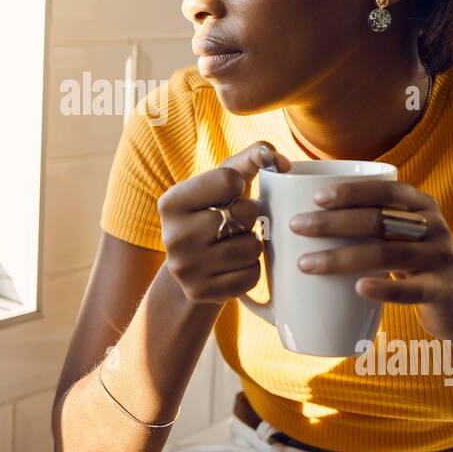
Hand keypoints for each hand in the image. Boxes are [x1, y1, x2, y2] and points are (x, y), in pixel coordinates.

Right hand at [158, 141, 291, 306]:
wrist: (192, 267)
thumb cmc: (214, 212)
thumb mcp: (222, 181)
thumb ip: (250, 158)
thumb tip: (281, 161)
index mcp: (171, 202)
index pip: (228, 179)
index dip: (238, 186)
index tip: (227, 196)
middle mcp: (172, 236)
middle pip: (243, 215)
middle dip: (248, 218)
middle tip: (232, 224)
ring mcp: (185, 268)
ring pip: (250, 249)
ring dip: (252, 245)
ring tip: (234, 244)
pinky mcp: (201, 293)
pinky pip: (251, 277)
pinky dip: (251, 270)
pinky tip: (234, 267)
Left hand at [288, 179, 452, 340]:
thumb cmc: (414, 264)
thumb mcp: (401, 235)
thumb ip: (371, 221)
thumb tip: (306, 213)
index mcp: (422, 206)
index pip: (386, 190)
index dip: (352, 192)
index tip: (316, 197)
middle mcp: (434, 226)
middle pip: (379, 220)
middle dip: (333, 222)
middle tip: (296, 226)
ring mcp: (441, 258)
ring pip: (387, 253)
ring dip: (342, 258)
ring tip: (306, 264)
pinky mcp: (443, 290)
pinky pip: (412, 289)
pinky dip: (384, 289)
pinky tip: (358, 288)